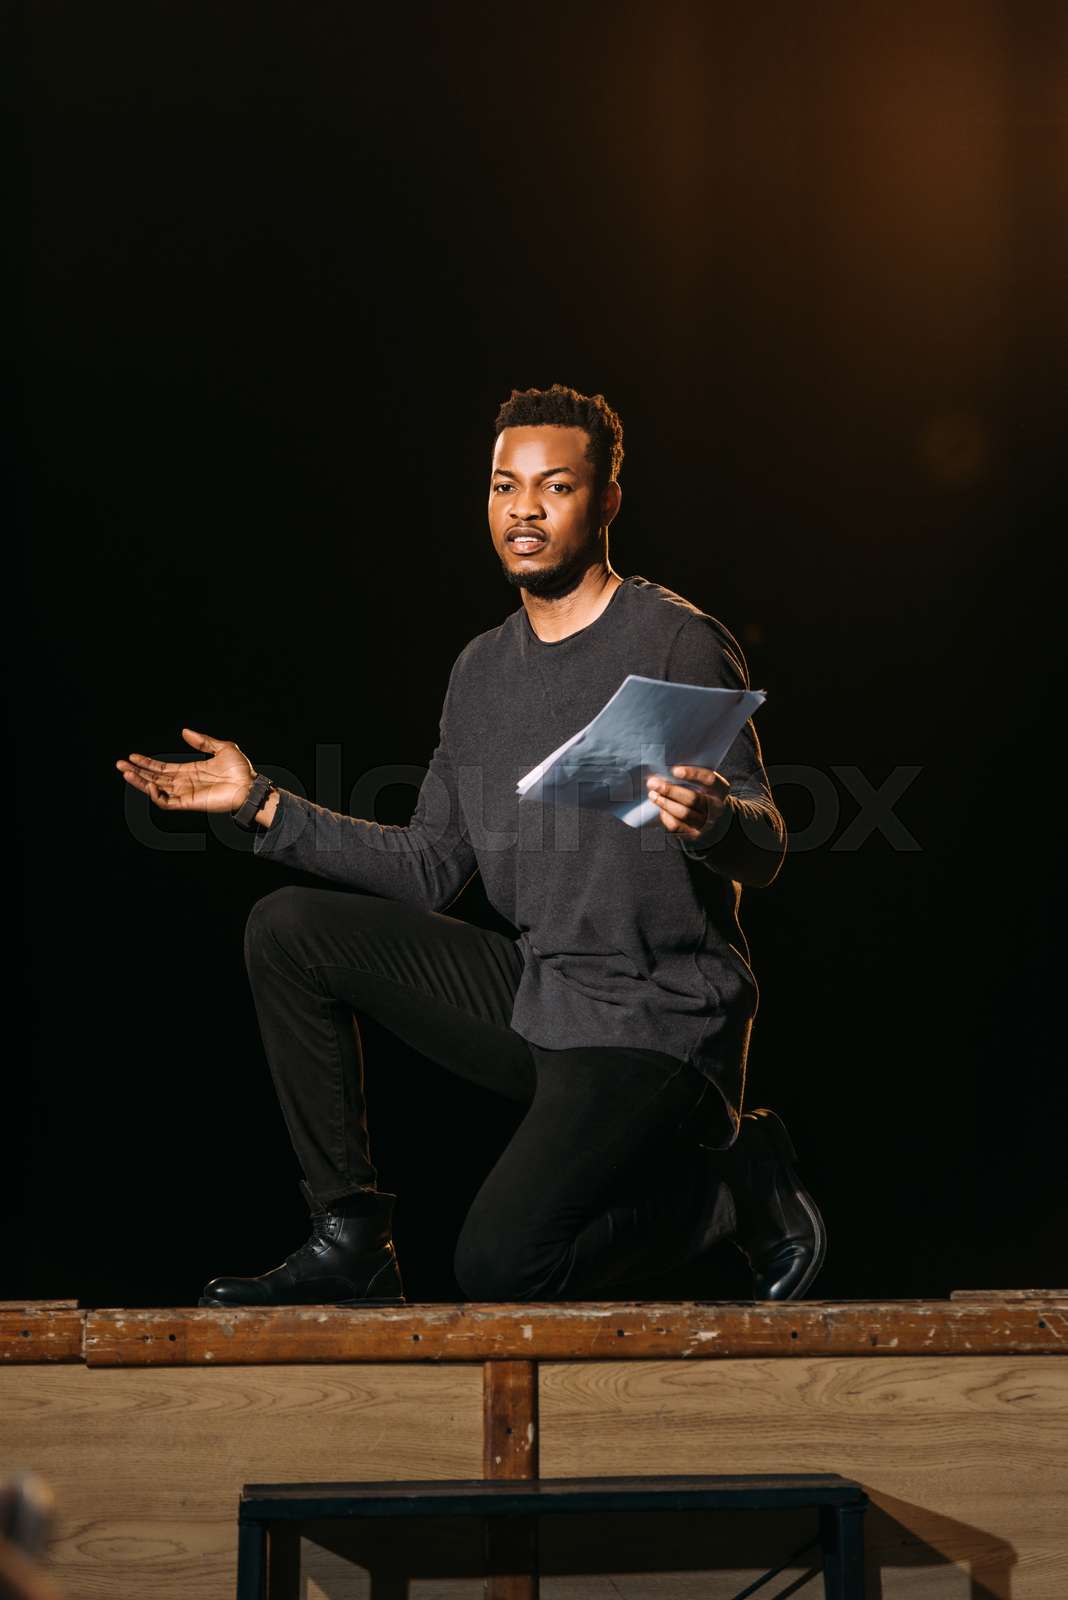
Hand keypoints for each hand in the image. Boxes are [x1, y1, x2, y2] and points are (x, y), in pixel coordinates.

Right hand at [116, 728, 256, 814]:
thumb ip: (202, 741)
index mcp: (189, 771)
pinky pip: (167, 802)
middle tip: (119, 764)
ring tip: (125, 772)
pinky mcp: (189, 803)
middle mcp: (184, 783)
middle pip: (154, 778)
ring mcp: (186, 794)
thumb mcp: (222, 747)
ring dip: (140, 782)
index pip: (162, 767)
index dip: (147, 762)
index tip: (132, 756)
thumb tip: (184, 731)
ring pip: (156, 790)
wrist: (250, 785)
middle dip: (136, 771)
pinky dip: (156, 795)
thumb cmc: (241, 769)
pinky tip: (150, 784)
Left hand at [646, 765, 729, 840]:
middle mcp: (717, 808)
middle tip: (654, 783)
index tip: (674, 771)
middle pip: (693, 799)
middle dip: (671, 790)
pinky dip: (665, 815)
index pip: (710, 779)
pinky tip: (660, 807)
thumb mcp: (705, 785)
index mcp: (721, 790)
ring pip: (683, 813)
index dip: (692, 774)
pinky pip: (677, 825)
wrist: (715, 822)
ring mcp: (707, 823)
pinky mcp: (695, 835)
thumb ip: (691, 778)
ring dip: (664, 803)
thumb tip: (663, 773)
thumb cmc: (704, 795)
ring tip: (653, 795)